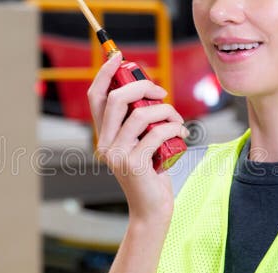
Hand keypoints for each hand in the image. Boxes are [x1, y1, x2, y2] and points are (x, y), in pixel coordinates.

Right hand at [87, 53, 188, 221]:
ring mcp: (117, 155)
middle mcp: (104, 144)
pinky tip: (181, 131)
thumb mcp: (142, 143)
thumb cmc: (151, 173)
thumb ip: (140, 121)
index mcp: (104, 135)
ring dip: (165, 111)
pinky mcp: (133, 165)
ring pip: (140, 116)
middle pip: (117, 99)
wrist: (152, 210)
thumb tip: (151, 91)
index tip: (119, 57)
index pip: (96, 96)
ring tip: (176, 119)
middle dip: (142, 86)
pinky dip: (172, 127)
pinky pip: (155, 134)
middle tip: (161, 92)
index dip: (105, 73)